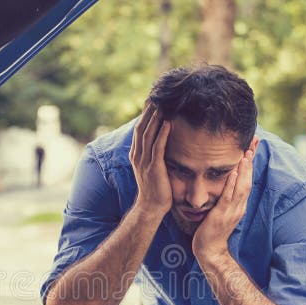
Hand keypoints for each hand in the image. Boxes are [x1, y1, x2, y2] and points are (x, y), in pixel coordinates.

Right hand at [129, 101, 172, 215]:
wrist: (151, 207)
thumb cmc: (155, 188)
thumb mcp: (151, 167)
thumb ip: (153, 153)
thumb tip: (162, 141)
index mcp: (136, 154)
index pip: (139, 129)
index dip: (145, 114)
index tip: (153, 101)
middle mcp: (137, 156)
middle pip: (142, 128)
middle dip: (149, 112)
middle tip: (157, 96)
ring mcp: (144, 162)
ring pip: (148, 134)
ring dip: (155, 118)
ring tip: (162, 104)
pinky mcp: (154, 167)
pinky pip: (157, 147)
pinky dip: (163, 134)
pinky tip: (169, 122)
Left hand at [192, 138, 258, 260]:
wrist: (210, 251)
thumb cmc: (212, 231)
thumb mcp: (221, 211)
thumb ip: (225, 198)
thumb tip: (223, 184)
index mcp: (239, 204)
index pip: (248, 180)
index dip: (250, 163)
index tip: (252, 146)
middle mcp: (239, 206)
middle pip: (249, 179)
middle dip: (251, 160)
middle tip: (255, 142)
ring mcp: (232, 211)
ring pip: (242, 186)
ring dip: (245, 169)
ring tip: (247, 152)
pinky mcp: (222, 215)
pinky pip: (229, 196)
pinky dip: (233, 183)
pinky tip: (234, 171)